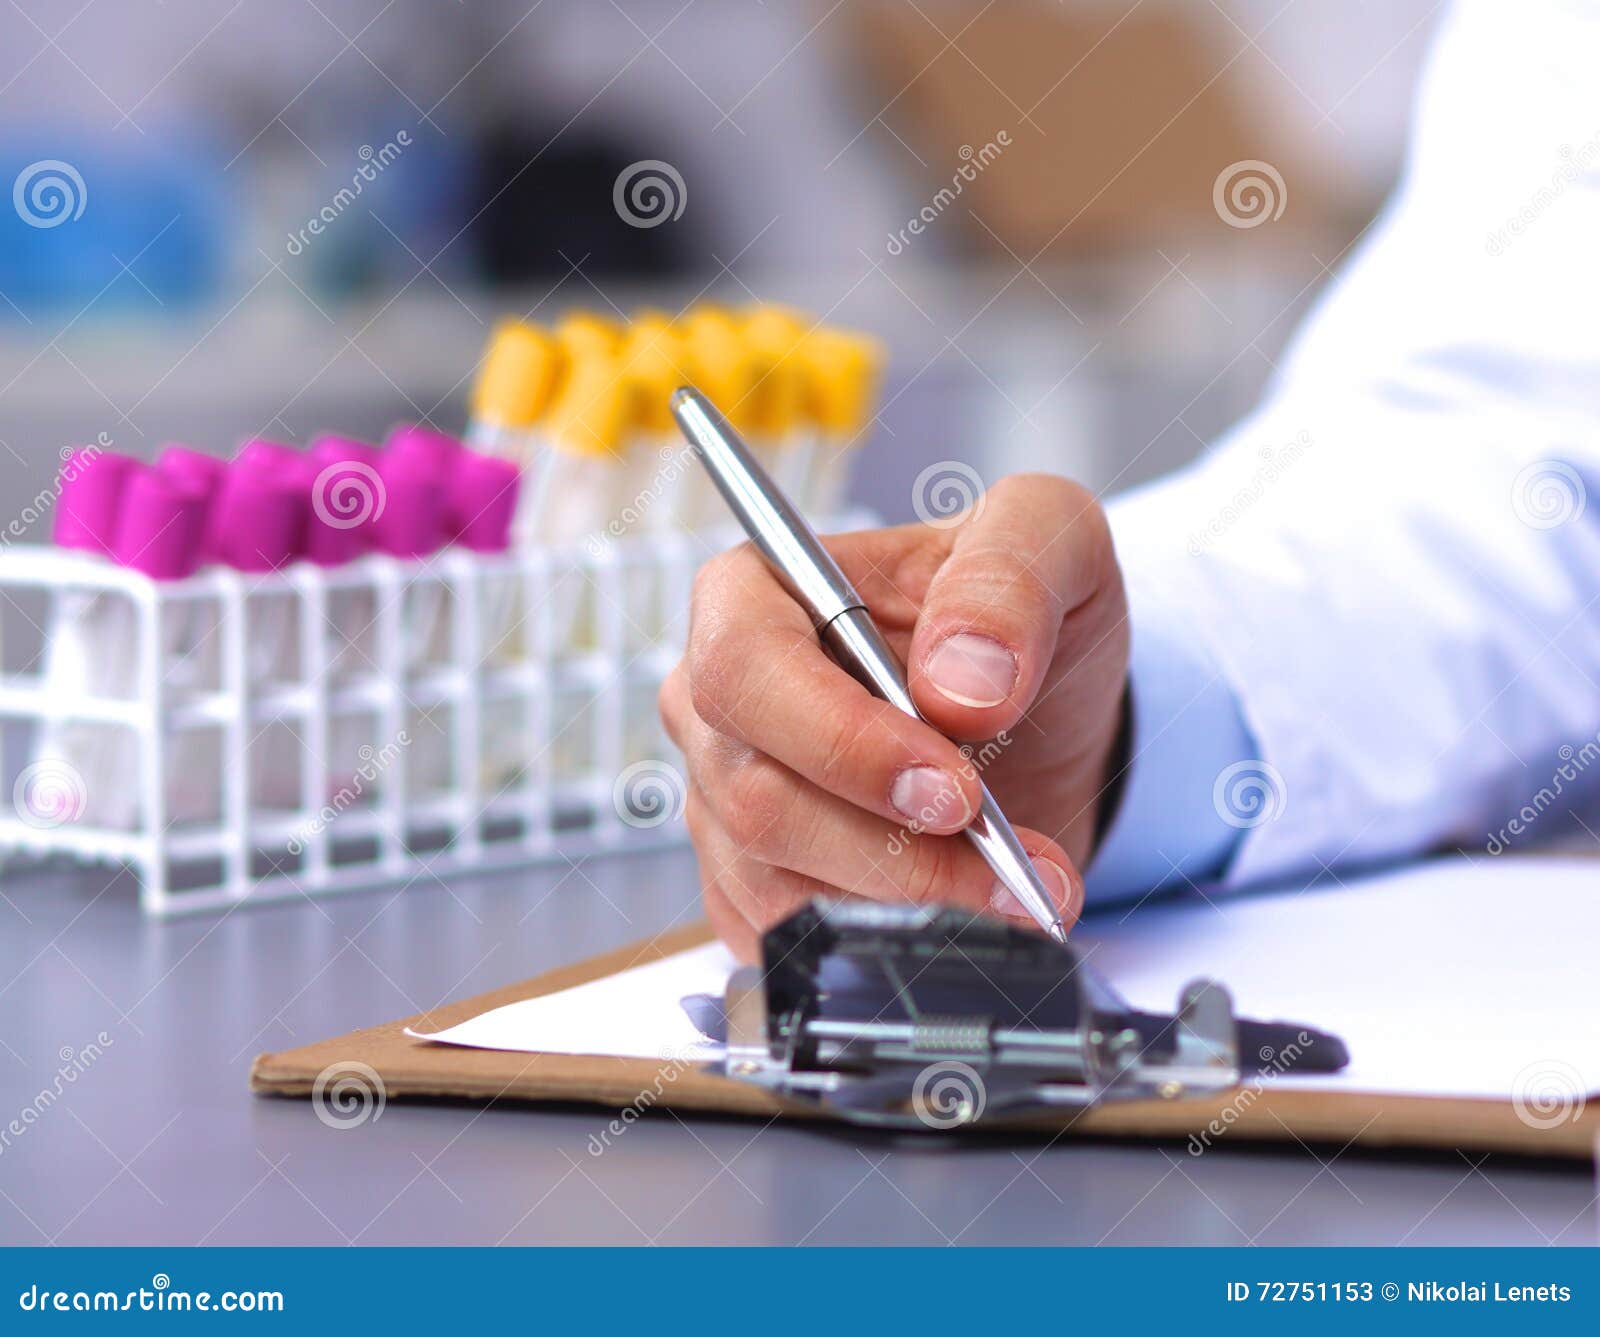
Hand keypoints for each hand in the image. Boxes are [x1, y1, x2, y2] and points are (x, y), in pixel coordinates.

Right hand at [659, 473, 1129, 960]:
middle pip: (755, 796)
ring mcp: (722, 797)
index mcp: (753, 592)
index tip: (953, 790)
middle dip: (894, 848)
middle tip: (1008, 862)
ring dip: (910, 905)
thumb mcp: (1047, 540)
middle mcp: (717, 701)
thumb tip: (961, 682)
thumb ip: (1009, 580)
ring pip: (774, 883)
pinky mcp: (750, 880)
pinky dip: (886, 939)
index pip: (746, 668)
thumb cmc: (1016, 614)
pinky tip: (965, 913)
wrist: (1037, 716)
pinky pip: (787, 935)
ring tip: (1020, 889)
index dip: (842, 741)